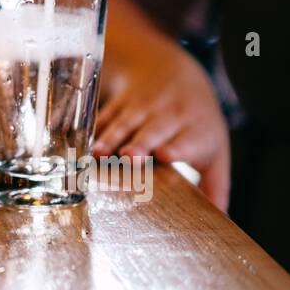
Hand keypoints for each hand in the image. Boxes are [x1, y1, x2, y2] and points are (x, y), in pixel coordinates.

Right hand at [93, 0, 230, 211]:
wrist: (173, 69)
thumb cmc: (195, 121)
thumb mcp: (213, 149)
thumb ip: (215, 186)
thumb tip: (219, 221)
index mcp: (196, 131)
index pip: (187, 140)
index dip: (177, 148)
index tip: (165, 155)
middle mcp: (169, 116)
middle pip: (152, 130)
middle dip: (139, 144)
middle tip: (129, 158)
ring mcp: (143, 106)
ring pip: (124, 122)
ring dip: (109, 136)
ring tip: (96, 153)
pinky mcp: (120, 101)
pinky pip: (102, 114)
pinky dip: (87, 125)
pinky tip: (69, 134)